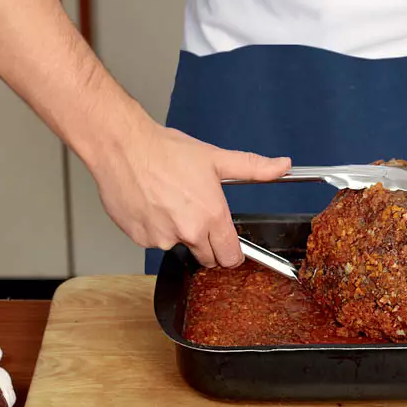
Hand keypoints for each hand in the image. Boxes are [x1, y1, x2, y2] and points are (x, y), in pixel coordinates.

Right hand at [86, 116, 290, 267]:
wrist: (124, 147)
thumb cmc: (166, 151)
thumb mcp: (216, 158)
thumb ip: (254, 167)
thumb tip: (283, 166)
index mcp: (211, 216)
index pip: (230, 257)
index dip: (232, 254)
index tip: (230, 248)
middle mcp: (188, 232)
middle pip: (207, 258)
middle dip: (208, 245)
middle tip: (199, 216)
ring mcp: (161, 238)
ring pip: (177, 247)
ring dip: (178, 233)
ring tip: (170, 202)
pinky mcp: (139, 238)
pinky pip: (153, 241)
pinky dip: (154, 228)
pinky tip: (152, 205)